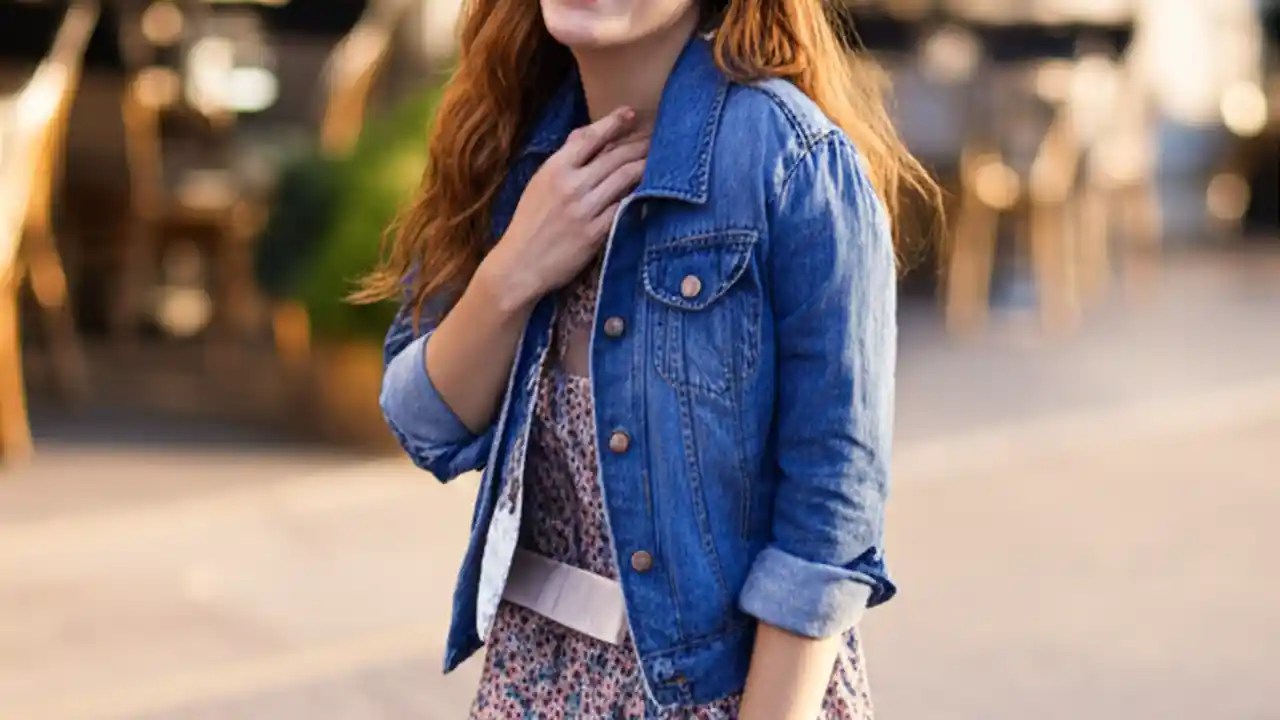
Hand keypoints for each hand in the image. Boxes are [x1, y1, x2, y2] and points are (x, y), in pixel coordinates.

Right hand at [480, 106, 648, 310]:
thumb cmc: (529, 223)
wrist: (520, 264)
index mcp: (554, 169)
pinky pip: (624, 206)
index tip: (631, 113)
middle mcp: (572, 185)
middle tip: (657, 136)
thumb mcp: (539, 183)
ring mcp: (586, 209)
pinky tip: (650, 188)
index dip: (614, 123)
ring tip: (659, 156)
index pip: (590, 137)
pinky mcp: (597, 232)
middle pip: (615, 156)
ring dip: (645, 165)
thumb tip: (586, 134)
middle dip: (639, 144)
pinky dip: (639, 194)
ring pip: (625, 178)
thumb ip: (563, 158)